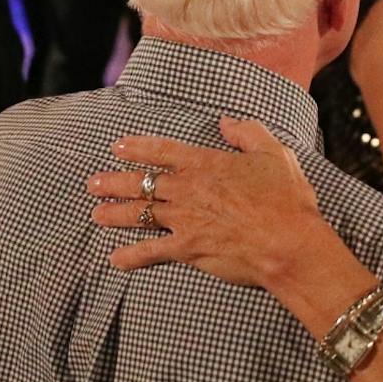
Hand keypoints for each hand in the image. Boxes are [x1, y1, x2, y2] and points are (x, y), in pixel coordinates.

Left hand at [89, 117, 339, 288]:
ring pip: (140, 214)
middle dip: (114, 182)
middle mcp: (187, 189)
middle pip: (141, 183)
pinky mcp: (186, 249)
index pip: (162, 151)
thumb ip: (247, 133)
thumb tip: (226, 122)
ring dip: (115, 213)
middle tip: (94, 184)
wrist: (288, 243)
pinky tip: (115, 259)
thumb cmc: (285, 200)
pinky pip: (151, 252)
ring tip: (96, 214)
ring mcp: (183, 220)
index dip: (137, 147)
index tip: (118, 147)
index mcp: (205, 164)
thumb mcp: (274, 153)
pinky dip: (131, 256)